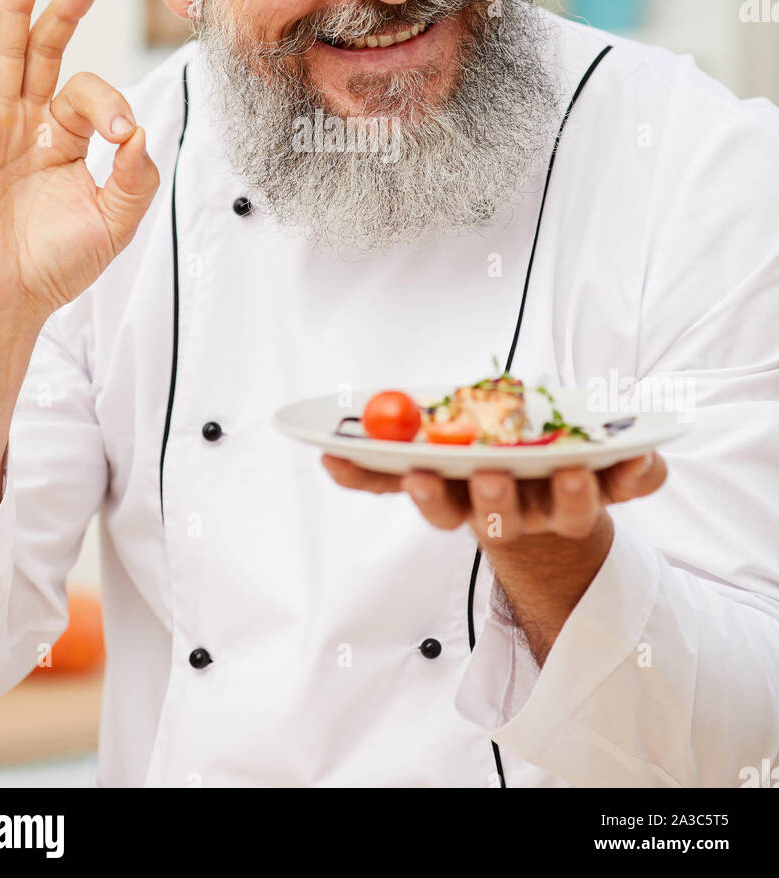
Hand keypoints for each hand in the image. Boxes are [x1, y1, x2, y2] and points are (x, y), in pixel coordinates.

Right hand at [0, 0, 159, 329]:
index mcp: (64, 142)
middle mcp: (28, 127)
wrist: (6, 300)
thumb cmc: (55, 265)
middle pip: (44, 56)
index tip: (121, 133)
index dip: (110, 105)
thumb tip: (139, 130)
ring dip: (15, 11)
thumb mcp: (115, 219)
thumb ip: (135, 174)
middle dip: (62, 15)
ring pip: (5, 57)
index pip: (91, 96)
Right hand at [322, 453, 666, 663]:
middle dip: (494, 498)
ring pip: (571, 512)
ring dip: (571, 495)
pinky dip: (643, 473)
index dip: (430, 495)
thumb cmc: (485, 472)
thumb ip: (379, 468)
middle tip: (490, 474)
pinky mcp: (614, 494)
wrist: (552, 516)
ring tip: (570, 466)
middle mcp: (518, 513)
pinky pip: (634, 487)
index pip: (442, 509)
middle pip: (505, 518)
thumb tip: (321, 453)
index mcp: (470, 504)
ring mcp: (566, 509)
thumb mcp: (433, 466)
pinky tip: (649, 455)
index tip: (417, 473)